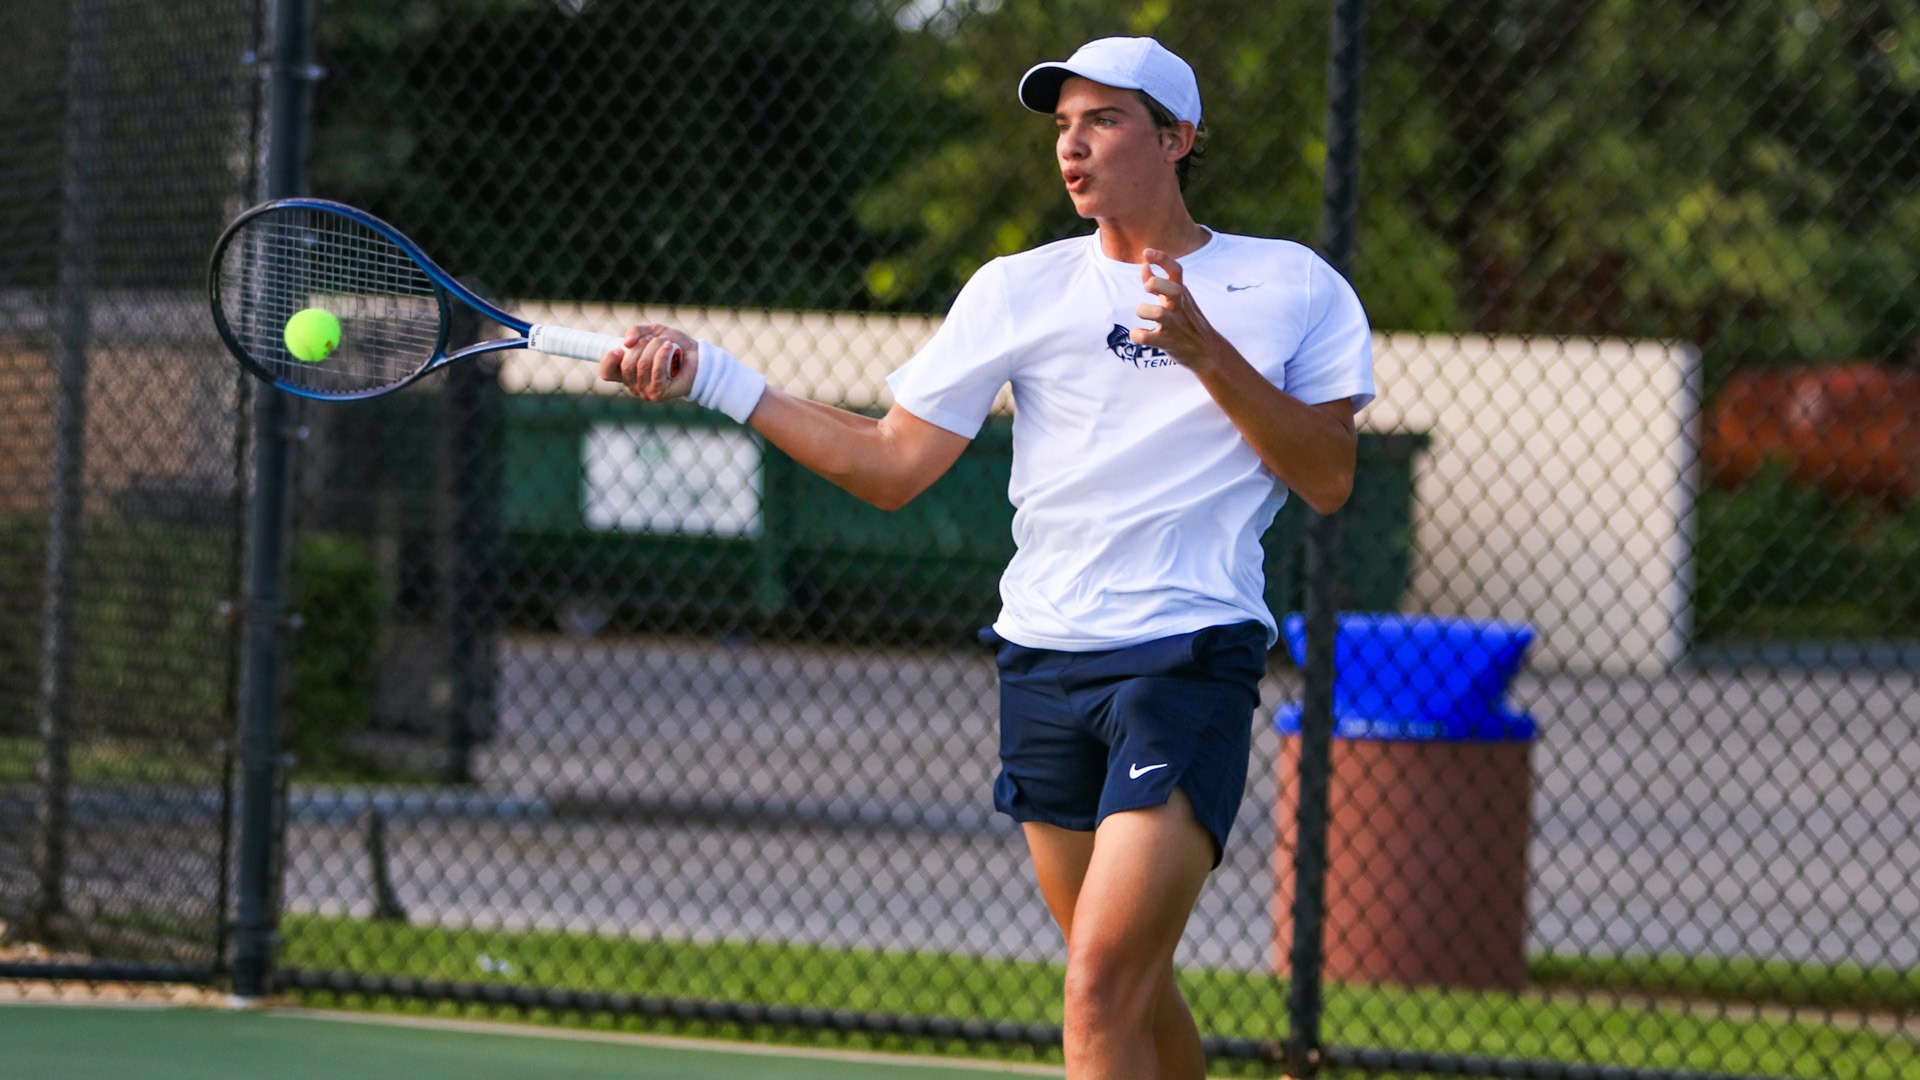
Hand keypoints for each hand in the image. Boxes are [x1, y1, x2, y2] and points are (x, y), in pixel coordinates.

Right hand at [598, 323, 695, 401]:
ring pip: (642, 366)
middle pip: (626, 365)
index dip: (609, 360)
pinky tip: (670, 348)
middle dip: (640, 346)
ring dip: (654, 348)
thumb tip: (626, 343)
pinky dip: (662, 355)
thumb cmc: (675, 346)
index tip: (620, 349)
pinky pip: (655, 372)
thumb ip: (636, 332)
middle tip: (653, 339)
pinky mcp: (659, 393)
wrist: (699, 357)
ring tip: (666, 343)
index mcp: (627, 372)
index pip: (607, 372)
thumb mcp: (654, 332)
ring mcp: (645, 391)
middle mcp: (633, 385)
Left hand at [1133, 250, 1224, 372]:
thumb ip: (1159, 282)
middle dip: (1154, 284)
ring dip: (1144, 310)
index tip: (1146, 253)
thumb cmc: (1187, 321)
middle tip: (1147, 289)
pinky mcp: (1168, 343)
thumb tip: (1144, 264)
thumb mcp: (1177, 299)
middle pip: (1172, 289)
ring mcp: (1175, 325)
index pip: (1176, 270)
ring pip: (1159, 314)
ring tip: (1143, 314)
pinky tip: (1139, 333)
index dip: (1161, 259)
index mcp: (1182, 294)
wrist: (1207, 352)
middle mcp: (1179, 307)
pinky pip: (1147, 338)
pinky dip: (1137, 334)